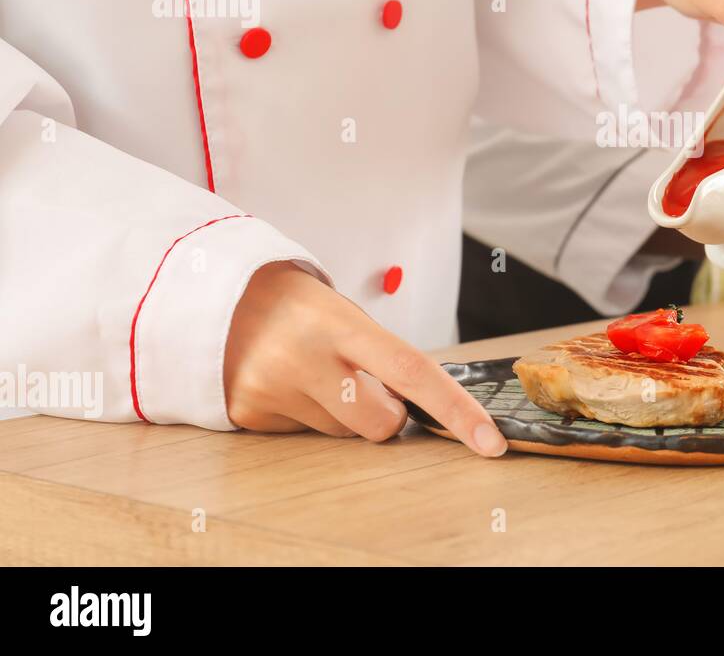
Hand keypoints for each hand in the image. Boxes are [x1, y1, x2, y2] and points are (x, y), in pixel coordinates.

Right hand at [224, 262, 507, 454]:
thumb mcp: (345, 314)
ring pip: (343, 434)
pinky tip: (287, 383)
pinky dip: (306, 415)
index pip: (412, 370)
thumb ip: (382, 357)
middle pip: (381, 423)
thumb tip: (425, 407)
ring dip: (342, 412)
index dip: (455, 408)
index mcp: (339, 324)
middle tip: (362, 381)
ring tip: (312, 373)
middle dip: (388, 413)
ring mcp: (273, 388)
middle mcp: (303, 358)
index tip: (490, 440)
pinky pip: (306, 436)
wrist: (220, 296)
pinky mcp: (248, 413)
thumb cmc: (301, 307)